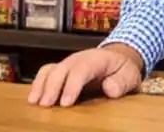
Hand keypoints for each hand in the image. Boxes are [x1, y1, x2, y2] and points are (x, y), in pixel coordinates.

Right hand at [27, 44, 143, 106]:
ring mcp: (68, 64)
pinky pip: (46, 73)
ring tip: (34, 102)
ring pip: (50, 70)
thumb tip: (109, 88)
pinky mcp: (61, 71)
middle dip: (52, 86)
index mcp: (97, 59)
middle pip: (62, 69)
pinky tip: (33, 98)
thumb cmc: (123, 70)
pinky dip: (37, 84)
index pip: (83, 69)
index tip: (66, 102)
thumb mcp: (130, 76)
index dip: (72, 85)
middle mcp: (79, 59)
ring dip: (41, 85)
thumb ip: (122, 82)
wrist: (118, 60)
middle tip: (46, 105)